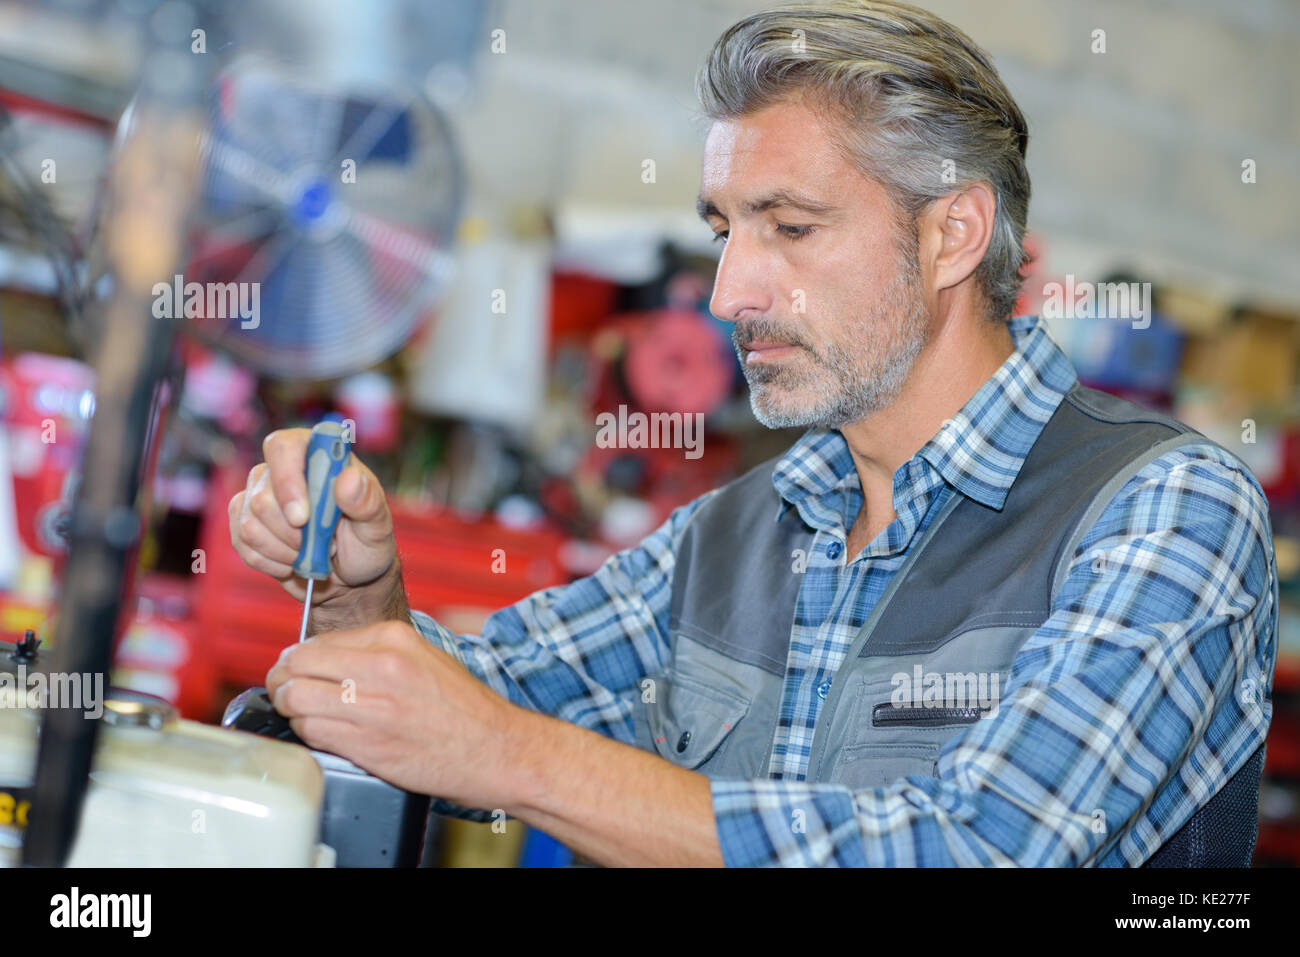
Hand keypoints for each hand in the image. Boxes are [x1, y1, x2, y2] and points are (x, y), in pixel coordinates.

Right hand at [228, 429, 402, 623]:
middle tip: (325, 543)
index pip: (282, 447)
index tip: (302, 519)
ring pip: (250, 524)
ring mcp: (258, 495)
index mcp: (316, 455)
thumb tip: (348, 479)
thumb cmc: (366, 542)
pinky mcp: (244, 522)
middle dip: (293, 534)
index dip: (286, 481)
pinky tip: (293, 560)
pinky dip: (271, 562)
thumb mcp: (377, 524)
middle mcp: (282, 469)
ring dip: (285, 550)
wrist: (350, 575)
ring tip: (312, 551)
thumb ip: (368, 501)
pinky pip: (242, 544)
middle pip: (262, 496)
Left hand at [265, 620, 529, 807]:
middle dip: (283, 682)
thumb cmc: (463, 708)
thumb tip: (323, 658)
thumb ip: (374, 652)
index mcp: (392, 638)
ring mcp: (371, 706)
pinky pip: (312, 734)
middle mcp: (379, 666)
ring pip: (295, 700)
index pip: (314, 642)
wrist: (496, 748)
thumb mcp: (423, 658)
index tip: (298, 672)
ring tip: (304, 716)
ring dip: (291, 711)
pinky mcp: (367, 743)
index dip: (298, 660)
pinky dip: (309, 735)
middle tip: (287, 692)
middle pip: (296, 667)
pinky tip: (326, 735)